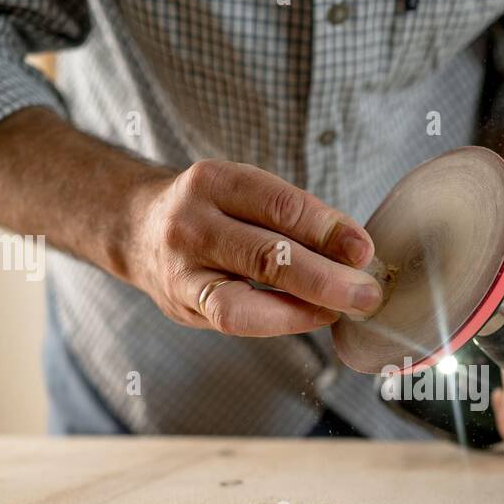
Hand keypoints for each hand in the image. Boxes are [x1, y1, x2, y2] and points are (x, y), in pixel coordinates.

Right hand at [125, 160, 381, 335]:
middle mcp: (192, 225)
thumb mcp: (245, 193)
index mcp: (214, 182)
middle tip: (366, 293)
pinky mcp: (183, 306)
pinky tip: (311, 317)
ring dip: (302, 310)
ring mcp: (182, 271)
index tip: (364, 250)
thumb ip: (294, 218)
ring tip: (340, 311)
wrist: (137, 228)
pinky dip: (280, 322)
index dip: (328, 230)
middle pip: (267, 256)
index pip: (279, 205)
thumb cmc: (211, 210)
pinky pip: (235, 321)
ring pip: (244, 302)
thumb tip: (355, 253)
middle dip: (326, 279)